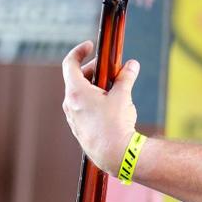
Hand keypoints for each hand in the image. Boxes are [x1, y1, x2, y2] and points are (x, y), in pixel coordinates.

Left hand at [61, 41, 140, 175]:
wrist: (114, 155)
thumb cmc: (116, 125)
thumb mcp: (123, 96)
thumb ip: (126, 77)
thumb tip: (132, 65)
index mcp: (76, 92)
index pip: (69, 63)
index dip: (79, 51)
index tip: (90, 46)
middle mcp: (70, 104)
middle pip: (76, 78)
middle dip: (93, 70)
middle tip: (110, 70)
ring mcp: (73, 117)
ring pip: (80, 94)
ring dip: (95, 86)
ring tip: (114, 89)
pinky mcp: (79, 128)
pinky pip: (83, 108)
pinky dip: (94, 100)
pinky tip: (111, 106)